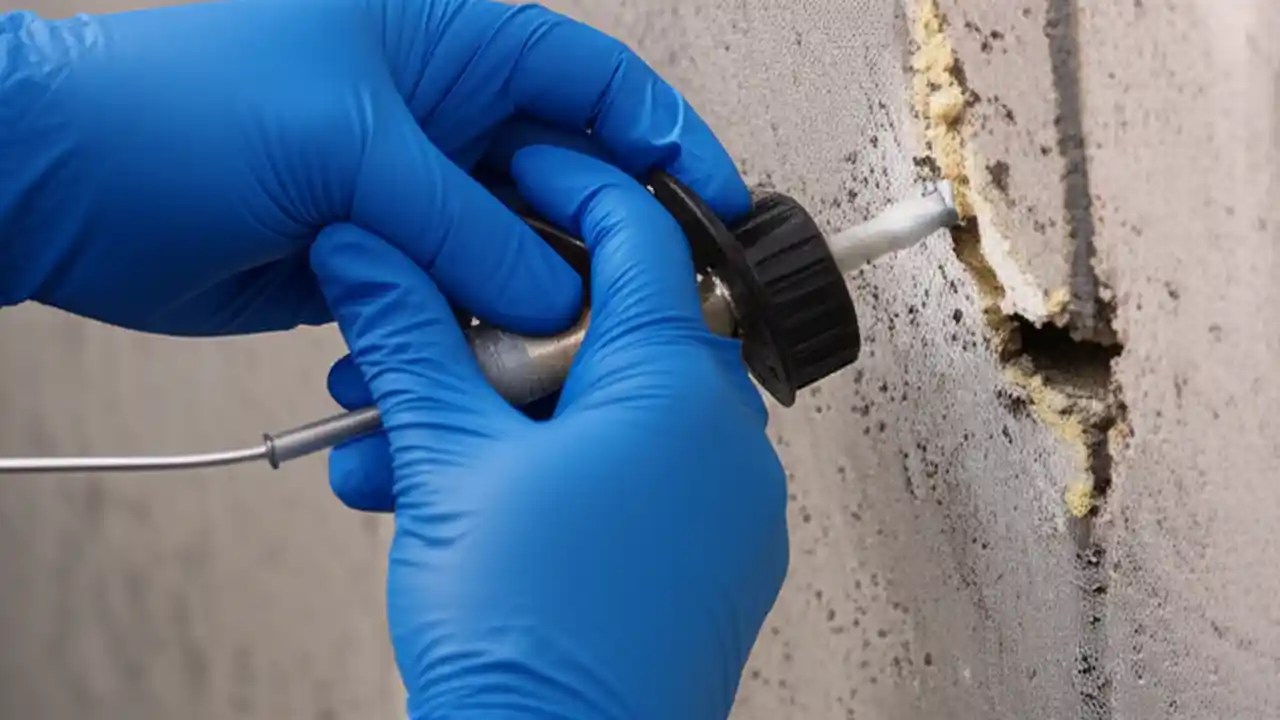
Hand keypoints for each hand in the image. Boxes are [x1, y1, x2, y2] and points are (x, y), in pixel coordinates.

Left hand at [0, 0, 747, 334]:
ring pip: (514, 259)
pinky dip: (463, 344)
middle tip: (633, 309)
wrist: (57, 190)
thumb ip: (466, 223)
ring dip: (525, 313)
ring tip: (528, 354)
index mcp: (448, 40)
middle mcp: (441, 116)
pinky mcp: (383, 265)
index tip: (717, 200)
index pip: (592, 84)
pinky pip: (455, 307)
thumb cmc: (169, 108)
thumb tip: (555, 291)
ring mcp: (414, 195)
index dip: (665, 140)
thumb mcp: (348, 144)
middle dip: (603, 248)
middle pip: (568, 183)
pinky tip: (451, 368)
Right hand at [312, 147, 788, 717]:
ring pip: (589, 413)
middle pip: (596, 330)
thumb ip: (408, 338)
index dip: (566, 184)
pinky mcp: (693, 557)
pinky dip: (530, 471)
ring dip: (484, 419)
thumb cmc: (532, 641)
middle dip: (482, 339)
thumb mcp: (448, 462)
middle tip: (406, 351)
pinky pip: (612, 477)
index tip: (512, 169)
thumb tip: (370, 255)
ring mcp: (713, 503)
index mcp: (678, 384)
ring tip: (391, 450)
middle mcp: (718, 435)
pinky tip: (440, 497)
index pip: (635, 232)